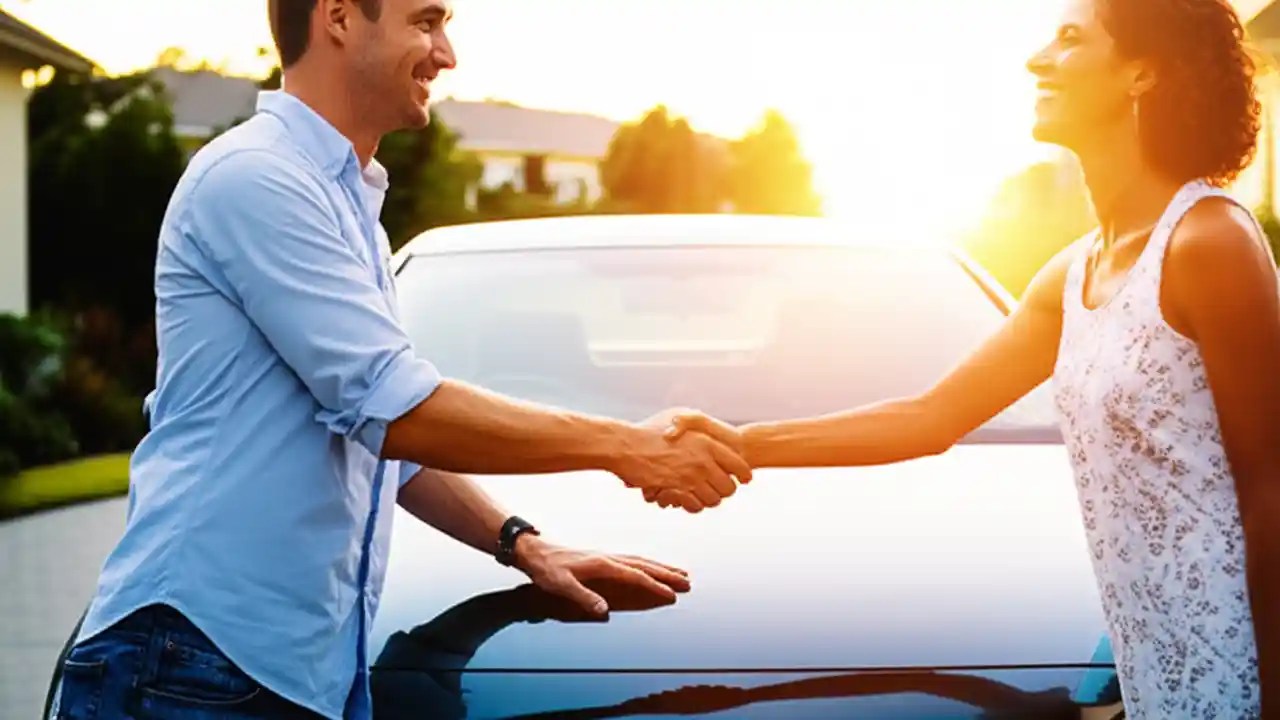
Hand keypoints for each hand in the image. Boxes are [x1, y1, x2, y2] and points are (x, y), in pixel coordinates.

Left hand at [513, 534, 690, 617]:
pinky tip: (651, 568)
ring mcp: (606, 556)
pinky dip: (647, 564)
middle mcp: (608, 557)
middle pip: (644, 565)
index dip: (655, 585)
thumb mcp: (561, 585)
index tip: (672, 594)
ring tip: (679, 573)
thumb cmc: (546, 568)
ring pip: (640, 560)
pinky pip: (632, 560)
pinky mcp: (602, 558)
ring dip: (661, 567)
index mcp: (602, 563)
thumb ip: (583, 597)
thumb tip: (604, 610)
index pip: (635, 575)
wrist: (534, 550)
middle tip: (688, 581)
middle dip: (667, 573)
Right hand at [608, 410, 750, 512]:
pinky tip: (688, 499)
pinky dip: (693, 505)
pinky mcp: (677, 491)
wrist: (626, 446)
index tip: (743, 479)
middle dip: (724, 490)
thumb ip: (699, 425)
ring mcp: (690, 477)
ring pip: (714, 500)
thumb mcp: (679, 417)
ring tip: (701, 494)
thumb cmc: (650, 430)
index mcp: (707, 442)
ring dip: (708, 499)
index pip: (739, 465)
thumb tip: (712, 430)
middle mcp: (703, 461)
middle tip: (717, 488)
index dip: (744, 475)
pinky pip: (696, 506)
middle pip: (729, 487)